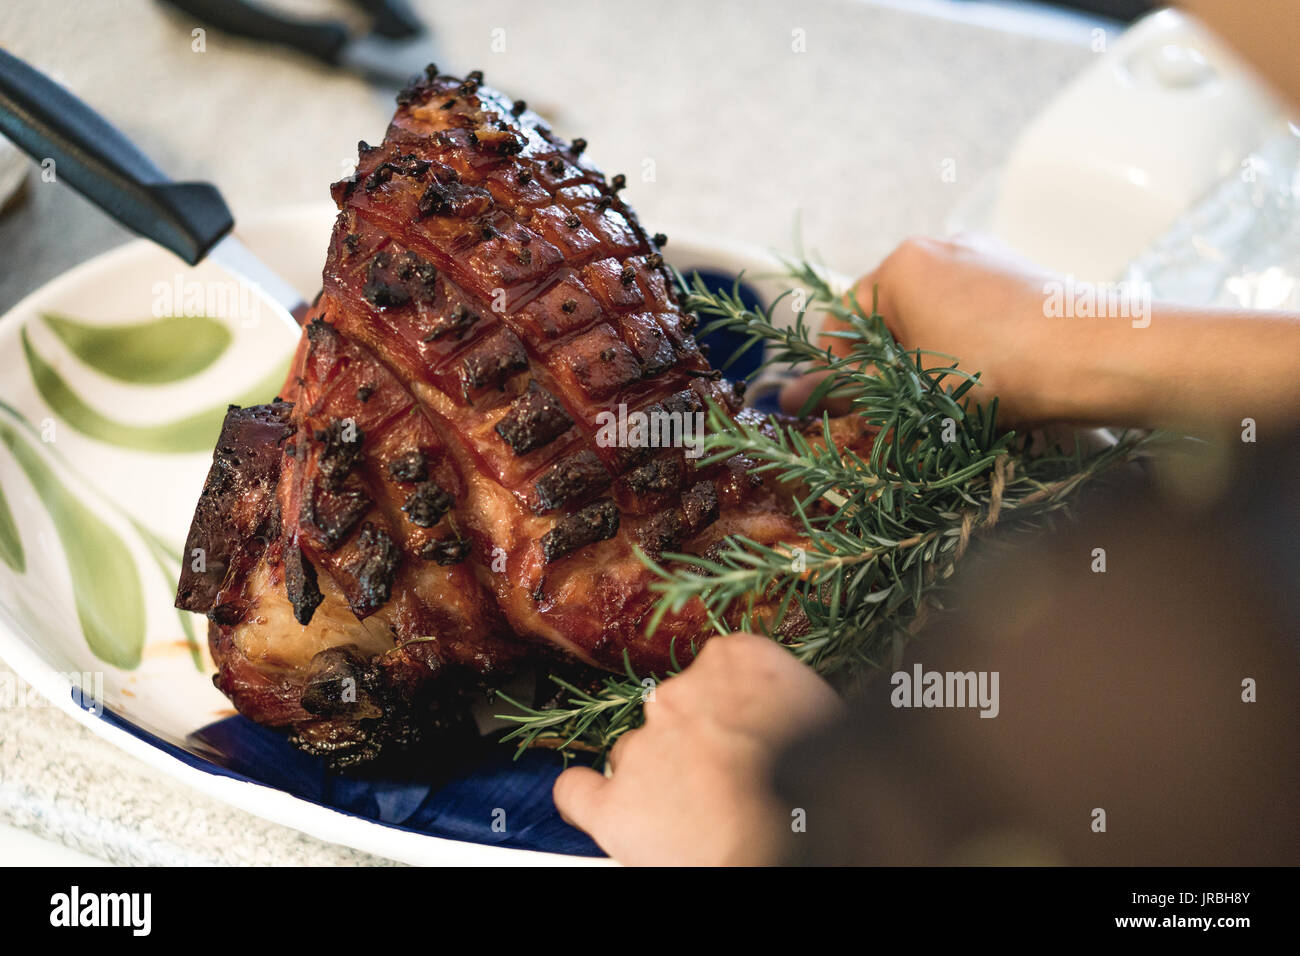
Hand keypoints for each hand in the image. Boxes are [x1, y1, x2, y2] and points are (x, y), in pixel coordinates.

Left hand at [552, 632, 843, 865]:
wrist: (781, 844)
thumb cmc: (817, 787)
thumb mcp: (827, 718)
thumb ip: (789, 699)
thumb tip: (788, 711)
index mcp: (737, 661)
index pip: (723, 663)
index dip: (732, 701)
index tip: (745, 724)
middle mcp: (680, 692)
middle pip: (676, 708)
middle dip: (696, 742)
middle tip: (729, 780)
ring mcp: (641, 746)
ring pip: (636, 752)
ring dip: (657, 775)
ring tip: (693, 813)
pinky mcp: (615, 803)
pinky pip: (579, 791)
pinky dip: (590, 797)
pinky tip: (609, 806)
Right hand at [781, 234, 1060, 425]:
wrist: (1095, 358)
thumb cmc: (990, 369)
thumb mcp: (907, 387)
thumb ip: (846, 389)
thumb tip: (788, 397)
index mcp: (902, 263)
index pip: (843, 318)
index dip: (832, 368)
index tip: (837, 407)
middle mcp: (942, 246)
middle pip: (888, 313)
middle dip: (881, 364)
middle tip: (886, 411)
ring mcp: (988, 257)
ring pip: (933, 314)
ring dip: (923, 358)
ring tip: (938, 404)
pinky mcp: (1024, 277)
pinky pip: (974, 313)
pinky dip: (964, 347)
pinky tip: (982, 382)